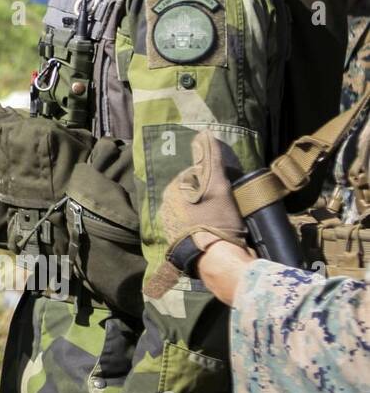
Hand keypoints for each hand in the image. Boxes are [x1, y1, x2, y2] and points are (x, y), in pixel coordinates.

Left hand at [146, 130, 249, 297]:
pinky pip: (194, 229)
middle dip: (207, 196)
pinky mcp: (179, 245)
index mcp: (171, 191)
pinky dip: (204, 228)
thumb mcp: (217, 185)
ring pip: (192, 212)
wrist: (216, 259)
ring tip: (224, 219)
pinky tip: (216, 232)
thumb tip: (204, 133)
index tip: (226, 186)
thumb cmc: (217, 219)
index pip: (193, 175)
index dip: (211, 179)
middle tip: (227, 204)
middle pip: (192, 194)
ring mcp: (171, 228)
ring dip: (205, 213)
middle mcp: (165, 208)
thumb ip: (209, 158)